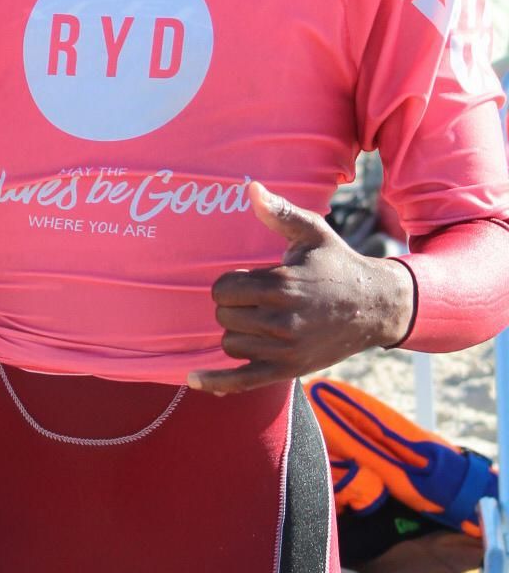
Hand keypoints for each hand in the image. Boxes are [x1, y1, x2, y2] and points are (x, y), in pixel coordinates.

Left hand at [187, 181, 413, 393]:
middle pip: (223, 316)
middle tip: (256, 301)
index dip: (230, 284)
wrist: (377, 306)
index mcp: (282, 285)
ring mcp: (285, 349)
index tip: (248, 281)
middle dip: (233, 307)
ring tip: (262, 322)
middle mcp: (281, 319)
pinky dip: (217, 383)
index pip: (224, 289)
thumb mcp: (313, 233)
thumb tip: (251, 189)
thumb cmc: (338, 264)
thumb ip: (280, 213)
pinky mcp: (289, 370)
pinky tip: (194, 379)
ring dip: (238, 333)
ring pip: (230, 345)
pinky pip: (243, 381)